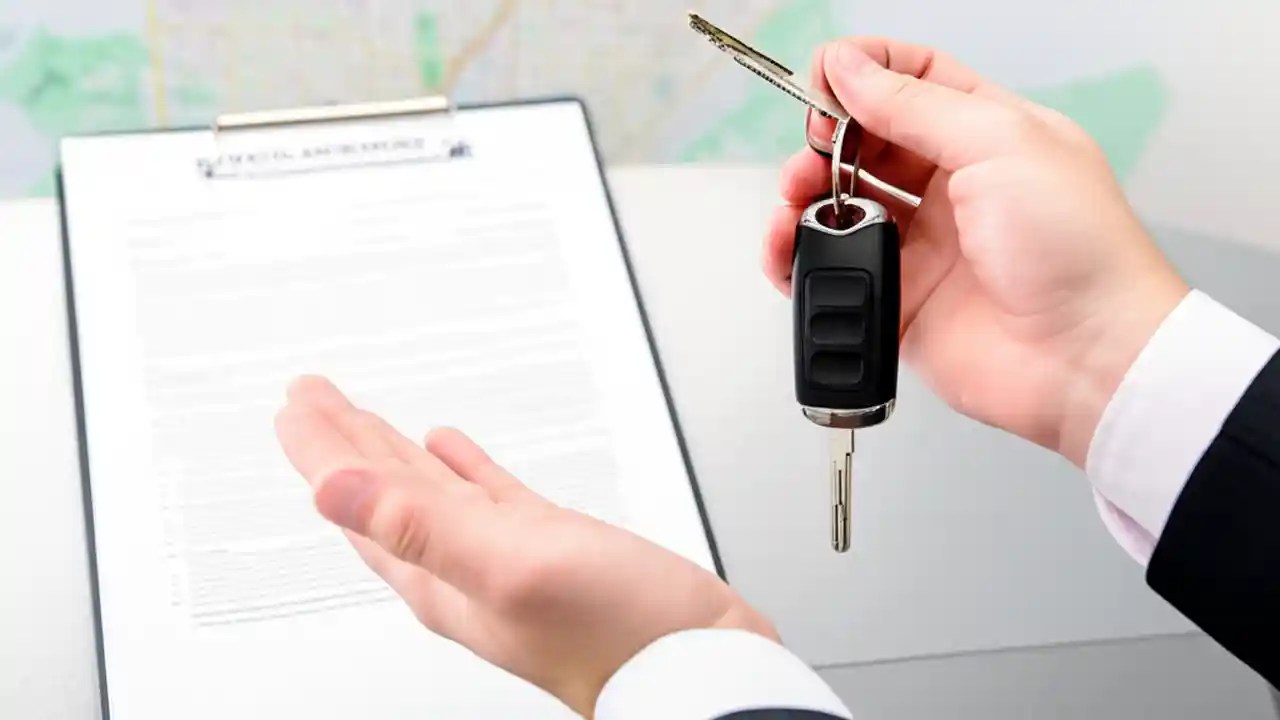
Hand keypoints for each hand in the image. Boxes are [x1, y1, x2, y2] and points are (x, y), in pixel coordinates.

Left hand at [273, 376, 776, 717]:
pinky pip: (484, 496)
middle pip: (381, 493)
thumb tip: (331, 489)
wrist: (695, 664)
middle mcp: (460, 567)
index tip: (296, 404)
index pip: (358, 500)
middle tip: (312, 398)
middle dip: (342, 443)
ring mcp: (503, 557)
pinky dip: (461, 467)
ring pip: (427, 492)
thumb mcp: (509, 566)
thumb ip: (420, 526)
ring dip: (391, 452)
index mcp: (438, 575)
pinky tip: (450, 448)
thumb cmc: (615, 633)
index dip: (321, 448)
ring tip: (360, 418)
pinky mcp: (548, 548)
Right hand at [766, 38, 1188, 465]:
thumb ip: (915, 104)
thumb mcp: (1000, 144)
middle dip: (827, 137)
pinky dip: (798, 258)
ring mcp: (925, 245)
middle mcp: (954, 187)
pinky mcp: (899, 301)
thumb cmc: (1079, 252)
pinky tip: (793, 248)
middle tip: (814, 147)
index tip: (825, 77)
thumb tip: (850, 68)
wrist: (1086, 360)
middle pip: (868, 143)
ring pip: (841, 205)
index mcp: (989, 134)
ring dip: (806, 195)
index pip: (915, 80)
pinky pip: (833, 272)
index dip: (866, 70)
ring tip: (799, 200)